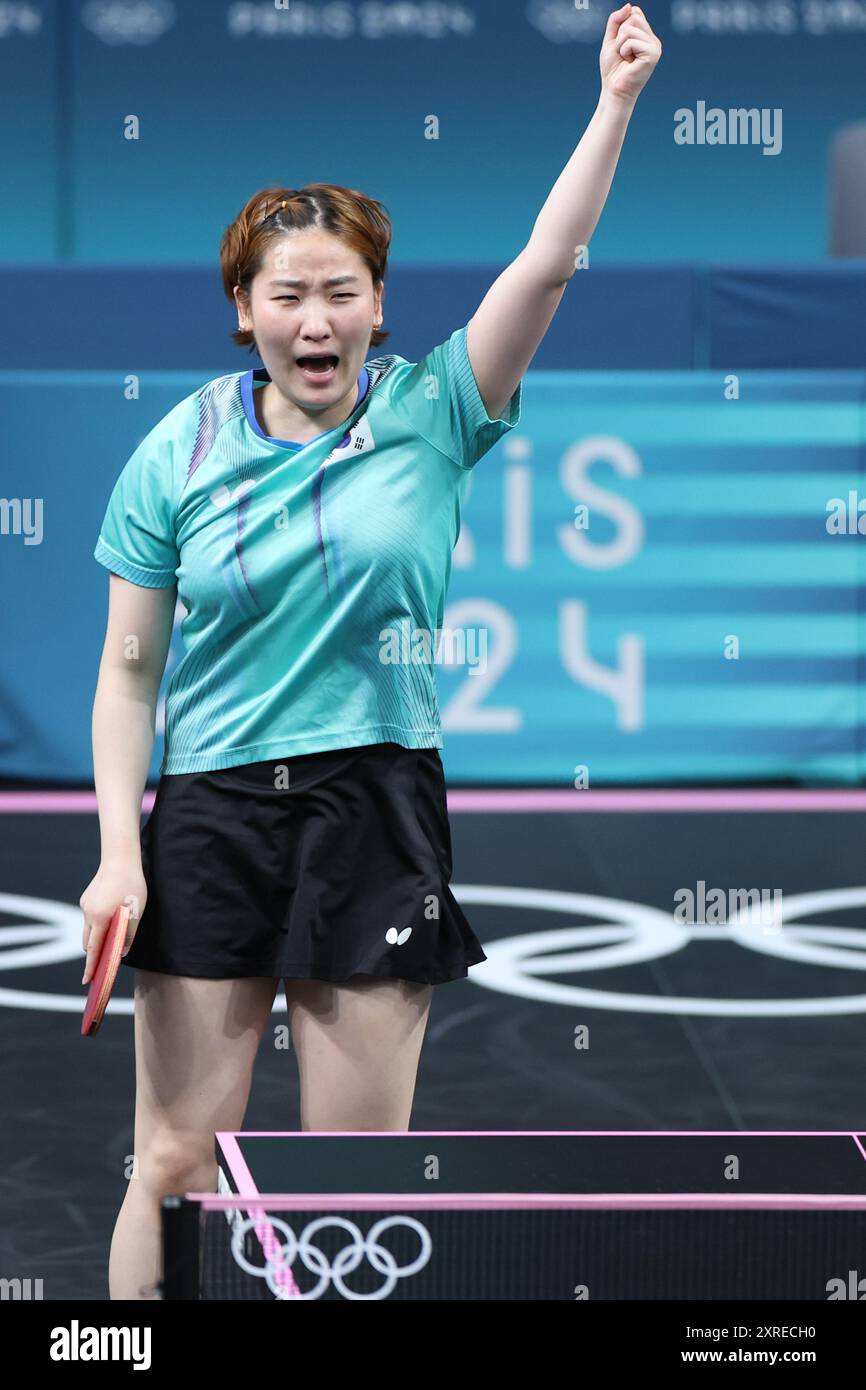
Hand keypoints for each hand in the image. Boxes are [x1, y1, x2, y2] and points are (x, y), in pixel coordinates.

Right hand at [79, 860, 146, 984]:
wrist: (120, 859)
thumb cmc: (132, 885)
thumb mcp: (136, 912)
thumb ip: (129, 934)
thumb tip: (123, 952)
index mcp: (100, 917)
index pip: (94, 948)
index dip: (91, 966)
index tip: (88, 980)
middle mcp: (88, 913)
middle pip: (88, 942)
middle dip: (94, 954)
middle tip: (102, 966)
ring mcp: (85, 905)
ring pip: (88, 929)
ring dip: (97, 937)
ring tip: (111, 942)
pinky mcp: (86, 899)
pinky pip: (91, 917)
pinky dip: (98, 924)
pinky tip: (111, 918)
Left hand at [599, 4, 662, 106]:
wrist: (613, 90)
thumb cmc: (612, 68)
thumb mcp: (611, 39)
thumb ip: (616, 20)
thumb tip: (629, 5)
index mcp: (646, 35)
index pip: (634, 13)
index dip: (621, 26)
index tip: (620, 45)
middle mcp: (653, 39)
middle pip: (633, 18)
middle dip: (620, 35)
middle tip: (622, 53)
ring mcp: (655, 46)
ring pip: (630, 29)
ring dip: (620, 45)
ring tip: (625, 58)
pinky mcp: (653, 54)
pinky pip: (631, 41)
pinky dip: (624, 51)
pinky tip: (629, 63)